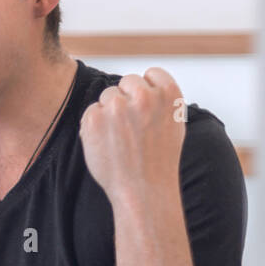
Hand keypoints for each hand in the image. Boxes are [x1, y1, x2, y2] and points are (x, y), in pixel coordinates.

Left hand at [78, 66, 185, 206]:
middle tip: (133, 131)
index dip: (148, 92)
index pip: (151, 74)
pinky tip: (107, 145)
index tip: (147, 113)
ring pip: (107, 96)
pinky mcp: (95, 118)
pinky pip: (91, 112)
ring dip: (110, 114)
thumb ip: (160, 100)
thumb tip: (142, 84)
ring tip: (121, 140)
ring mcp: (117, 106)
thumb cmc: (159, 161)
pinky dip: (94, 127)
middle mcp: (144, 96)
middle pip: (127, 82)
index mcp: (168, 94)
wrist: (144, 191)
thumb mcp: (173, 124)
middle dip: (127, 101)